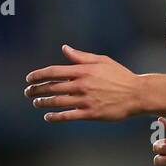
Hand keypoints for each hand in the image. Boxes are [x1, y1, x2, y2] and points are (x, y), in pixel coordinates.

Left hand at [25, 46, 141, 121]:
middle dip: (37, 90)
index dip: (38, 75)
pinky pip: (68, 116)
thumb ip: (81, 56)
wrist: (137, 94)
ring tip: (36, 103)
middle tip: (28, 92)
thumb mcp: (102, 61)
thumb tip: (65, 48)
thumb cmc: (120, 76)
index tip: (29, 78)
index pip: (54, 71)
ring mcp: (85, 100)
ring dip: (43, 103)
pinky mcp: (90, 113)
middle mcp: (82, 85)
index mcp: (83, 70)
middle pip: (52, 87)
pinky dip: (55, 117)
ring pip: (57, 102)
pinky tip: (48, 117)